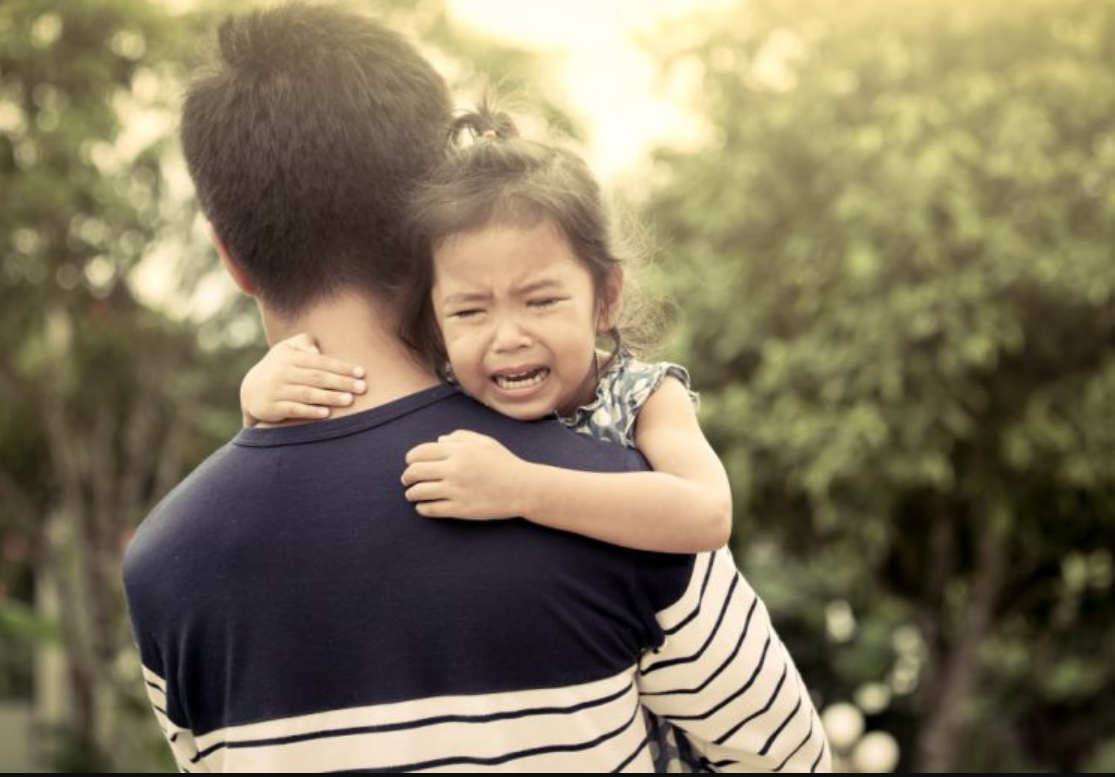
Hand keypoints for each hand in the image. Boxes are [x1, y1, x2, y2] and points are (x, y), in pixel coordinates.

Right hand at [240, 333, 366, 424]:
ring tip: (350, 400)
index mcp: (289, 357)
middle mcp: (281, 372)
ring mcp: (276, 391)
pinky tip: (327, 414)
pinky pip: (294, 409)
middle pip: (317, 377)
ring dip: (330, 397)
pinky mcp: (272, 408)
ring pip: (307, 394)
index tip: (361, 373)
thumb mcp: (286, 349)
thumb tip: (318, 351)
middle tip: (362, 388)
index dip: (341, 367)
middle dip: (341, 382)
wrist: (250, 391)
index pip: (320, 361)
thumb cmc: (279, 367)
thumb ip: (304, 343)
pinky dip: (310, 412)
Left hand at [401, 430, 530, 519]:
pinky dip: (421, 508)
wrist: (524, 488)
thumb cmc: (504, 463)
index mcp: (459, 451)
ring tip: (413, 494)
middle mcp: (454, 469)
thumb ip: (460, 437)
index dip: (410, 458)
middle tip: (407, 480)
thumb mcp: (485, 442)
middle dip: (407, 477)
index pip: (420, 452)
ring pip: (418, 492)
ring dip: (411, 493)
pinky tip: (423, 506)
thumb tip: (437, 441)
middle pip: (415, 472)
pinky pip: (430, 509)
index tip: (411, 464)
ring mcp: (456, 490)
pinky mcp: (460, 509)